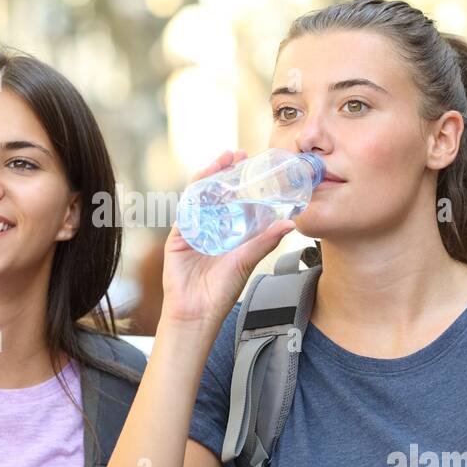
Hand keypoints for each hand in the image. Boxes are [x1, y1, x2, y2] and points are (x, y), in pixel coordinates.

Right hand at [162, 150, 297, 327]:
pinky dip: (192, 198)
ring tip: (221, 161)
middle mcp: (208, 227)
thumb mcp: (247, 261)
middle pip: (214, 192)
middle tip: (237, 153)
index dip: (241, 180)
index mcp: (226, 231)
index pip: (233, 199)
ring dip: (208, 177)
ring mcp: (192, 230)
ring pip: (198, 197)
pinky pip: (184, 212)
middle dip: (223, 171)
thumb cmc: (221, 292)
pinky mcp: (178, 237)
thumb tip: (289, 224)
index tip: (252, 163)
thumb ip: (264, 241)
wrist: (196, 313)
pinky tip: (202, 186)